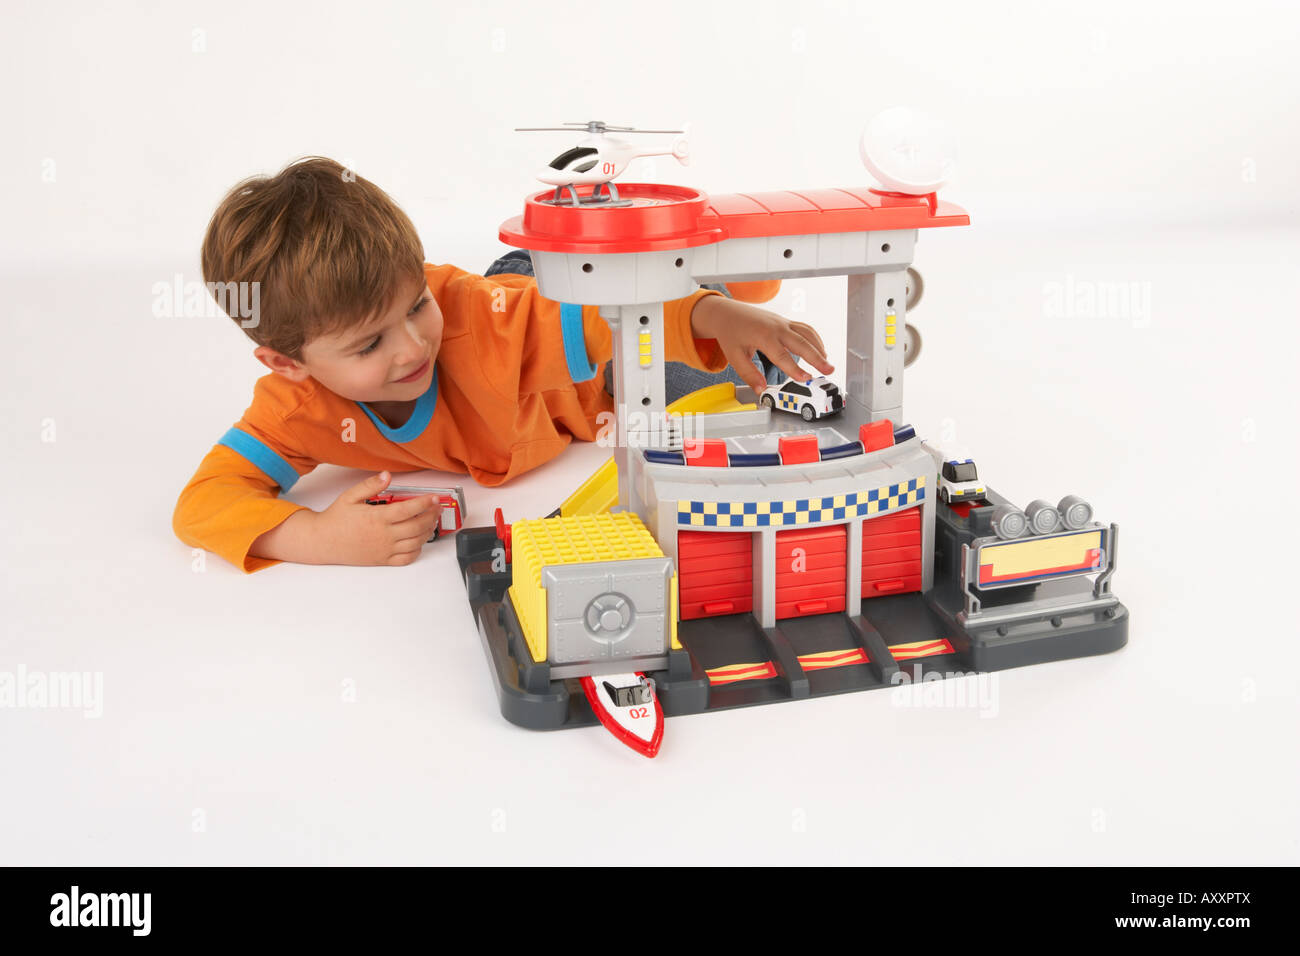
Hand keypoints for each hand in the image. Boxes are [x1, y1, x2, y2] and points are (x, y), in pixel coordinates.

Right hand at [310, 471, 441, 566]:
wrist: (323, 541)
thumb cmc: (336, 519)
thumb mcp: (350, 496)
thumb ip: (370, 485)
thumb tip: (386, 475)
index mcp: (377, 518)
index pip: (409, 510)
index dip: (425, 503)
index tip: (434, 498)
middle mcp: (384, 535)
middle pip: (418, 526)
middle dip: (432, 516)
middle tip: (437, 508)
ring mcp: (384, 549)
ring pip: (416, 542)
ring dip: (428, 532)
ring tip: (431, 521)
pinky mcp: (383, 560)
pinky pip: (406, 558)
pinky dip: (417, 550)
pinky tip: (419, 541)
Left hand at [690, 295, 833, 392]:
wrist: (728, 312)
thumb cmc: (731, 333)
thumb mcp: (734, 356)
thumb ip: (749, 374)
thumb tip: (761, 390)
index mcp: (763, 336)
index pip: (782, 355)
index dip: (795, 368)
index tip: (806, 378)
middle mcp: (776, 327)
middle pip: (801, 342)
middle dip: (816, 357)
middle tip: (829, 370)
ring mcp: (783, 323)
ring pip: (806, 334)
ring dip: (819, 348)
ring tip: (827, 363)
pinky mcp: (785, 321)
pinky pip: (804, 328)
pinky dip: (815, 339)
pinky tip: (820, 350)